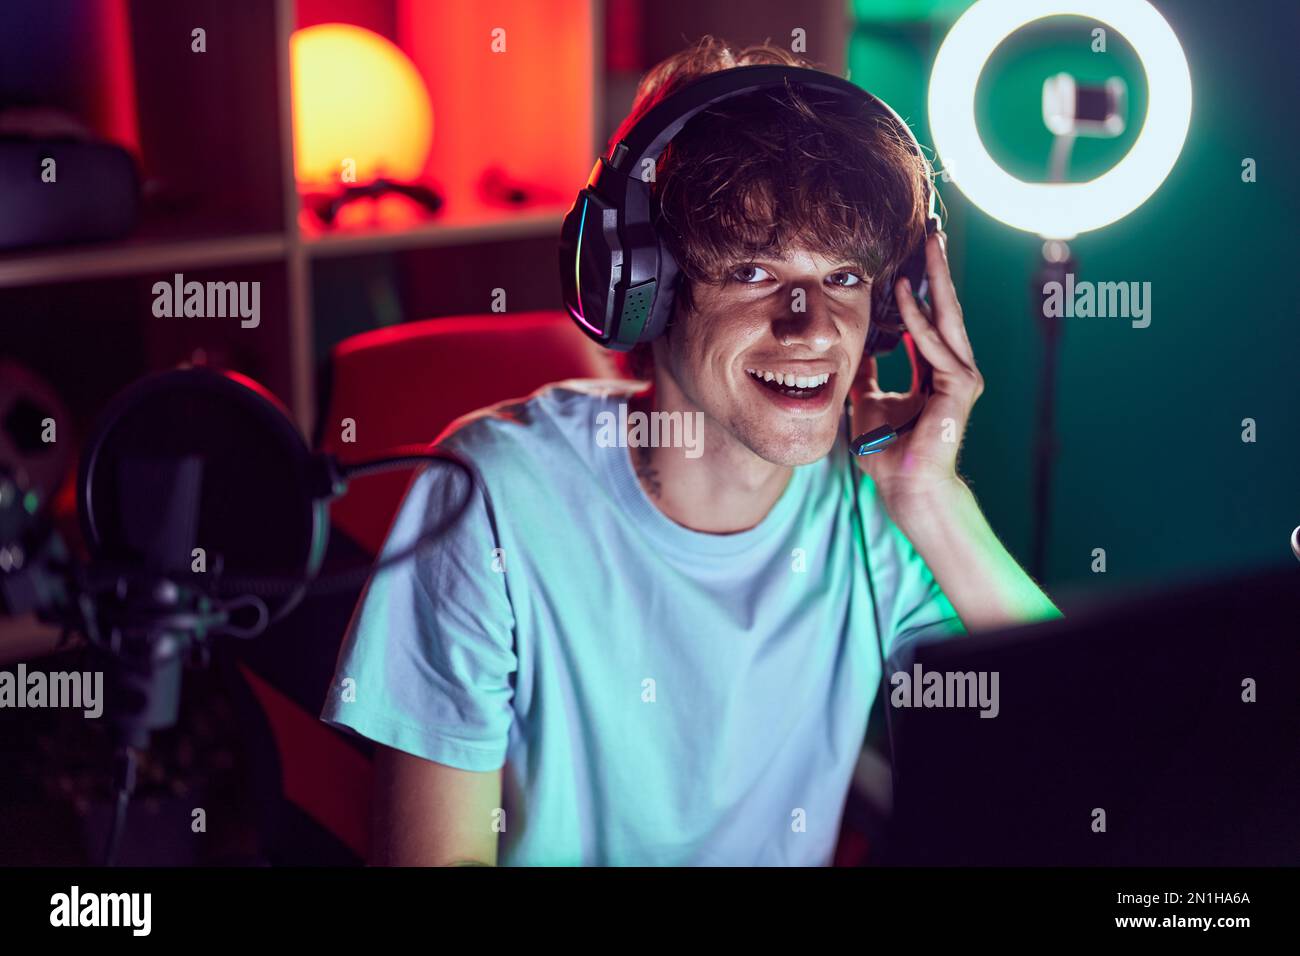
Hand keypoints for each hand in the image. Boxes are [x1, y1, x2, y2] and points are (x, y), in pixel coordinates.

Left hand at [849, 230, 983, 512]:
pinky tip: (905, 293)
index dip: (921, 287)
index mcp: (936, 371)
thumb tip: (854, 351)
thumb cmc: (888, 452)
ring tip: (927, 244)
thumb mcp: (867, 402)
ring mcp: (961, 377)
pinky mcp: (960, 388)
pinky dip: (919, 319)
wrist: (906, 487)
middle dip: (937, 269)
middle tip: (932, 231)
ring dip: (934, 280)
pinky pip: (935, 345)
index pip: (930, 319)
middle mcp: (954, 369)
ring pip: (947, 318)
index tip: (911, 255)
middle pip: (945, 309)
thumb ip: (867, 374)